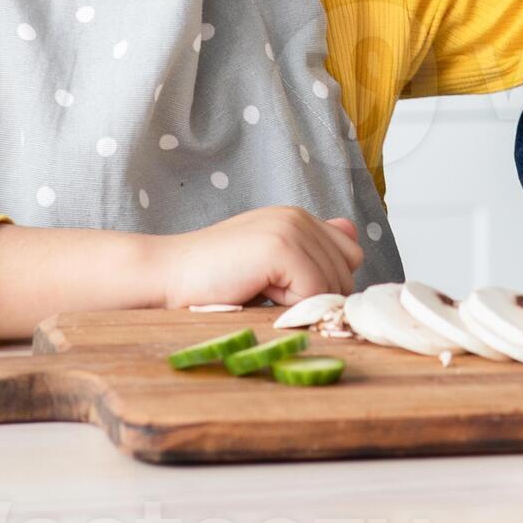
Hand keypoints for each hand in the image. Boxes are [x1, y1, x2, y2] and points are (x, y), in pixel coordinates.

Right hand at [149, 207, 363, 309]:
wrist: (168, 275)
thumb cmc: (214, 279)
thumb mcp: (269, 266)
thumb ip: (310, 250)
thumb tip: (354, 234)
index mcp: (298, 218)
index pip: (350, 255)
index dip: (327, 283)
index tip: (290, 293)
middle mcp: (299, 216)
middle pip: (346, 273)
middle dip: (316, 295)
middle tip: (269, 293)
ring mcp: (291, 228)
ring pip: (332, 285)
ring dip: (299, 301)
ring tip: (260, 290)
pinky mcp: (281, 246)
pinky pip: (314, 292)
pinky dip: (289, 305)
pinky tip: (257, 292)